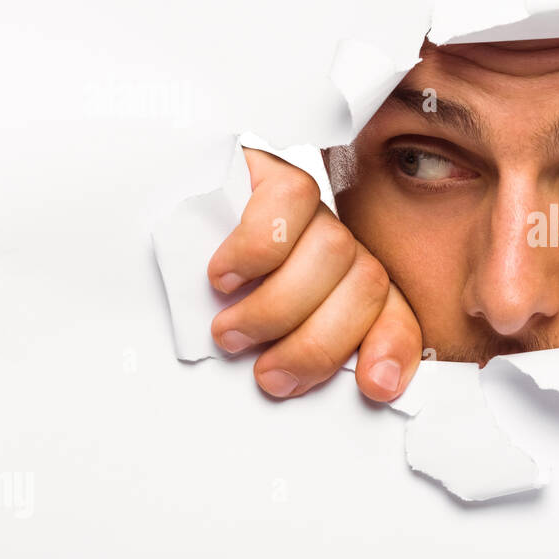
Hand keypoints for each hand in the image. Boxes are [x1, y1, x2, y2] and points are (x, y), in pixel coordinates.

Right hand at [207, 147, 422, 400]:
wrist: (162, 220)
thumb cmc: (211, 297)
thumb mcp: (255, 343)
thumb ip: (289, 357)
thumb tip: (295, 385)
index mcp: (346, 288)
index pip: (396, 313)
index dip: (392, 348)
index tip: (374, 385)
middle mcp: (338, 246)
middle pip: (366, 285)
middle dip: (316, 343)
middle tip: (267, 372)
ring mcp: (311, 208)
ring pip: (333, 249)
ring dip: (276, 306)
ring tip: (230, 330)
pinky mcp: (275, 172)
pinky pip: (292, 201)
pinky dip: (256, 248)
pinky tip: (226, 274)